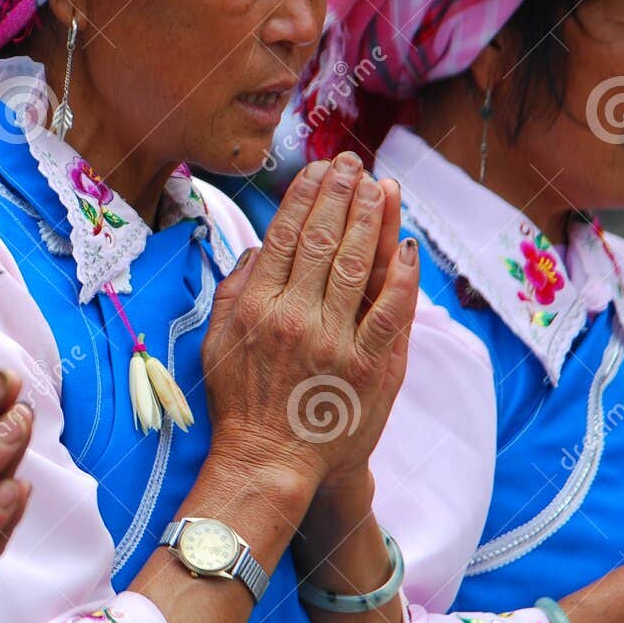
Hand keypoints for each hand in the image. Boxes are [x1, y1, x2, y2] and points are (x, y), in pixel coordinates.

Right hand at [202, 152, 419, 508]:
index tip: (318, 170)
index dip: (303, 197)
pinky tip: (407, 242)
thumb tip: (254, 249)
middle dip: (338, 194)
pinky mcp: (367, 366)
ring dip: (369, 218)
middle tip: (351, 163)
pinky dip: (401, 274)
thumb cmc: (240, 402)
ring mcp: (332, 341)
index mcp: (254, 308)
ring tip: (379, 185)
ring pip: (355, 264)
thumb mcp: (216, 342)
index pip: (282, 236)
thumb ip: (231, 292)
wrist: (269, 460)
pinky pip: (390, 311)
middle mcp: (292, 317)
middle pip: (320, 240)